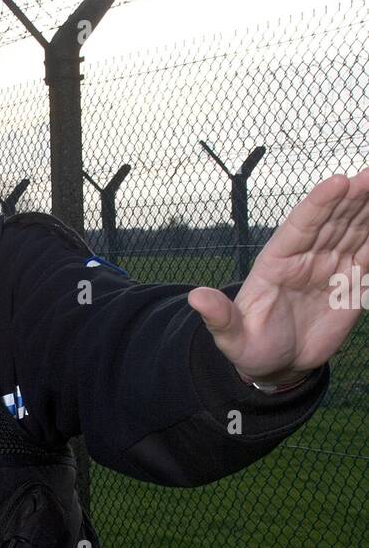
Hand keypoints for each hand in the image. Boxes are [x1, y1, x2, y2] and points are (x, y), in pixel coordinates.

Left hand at [185, 169, 368, 382]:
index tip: (339, 181)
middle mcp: (305, 257)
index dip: (319, 203)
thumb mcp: (231, 338)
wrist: (277, 365)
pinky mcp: (350, 282)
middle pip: (332, 220)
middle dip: (353, 196)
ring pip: (354, 230)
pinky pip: (368, 255)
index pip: (300, 226)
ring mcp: (329, 266)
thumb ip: (219, 318)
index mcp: (276, 262)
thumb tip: (195, 298)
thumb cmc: (250, 348)